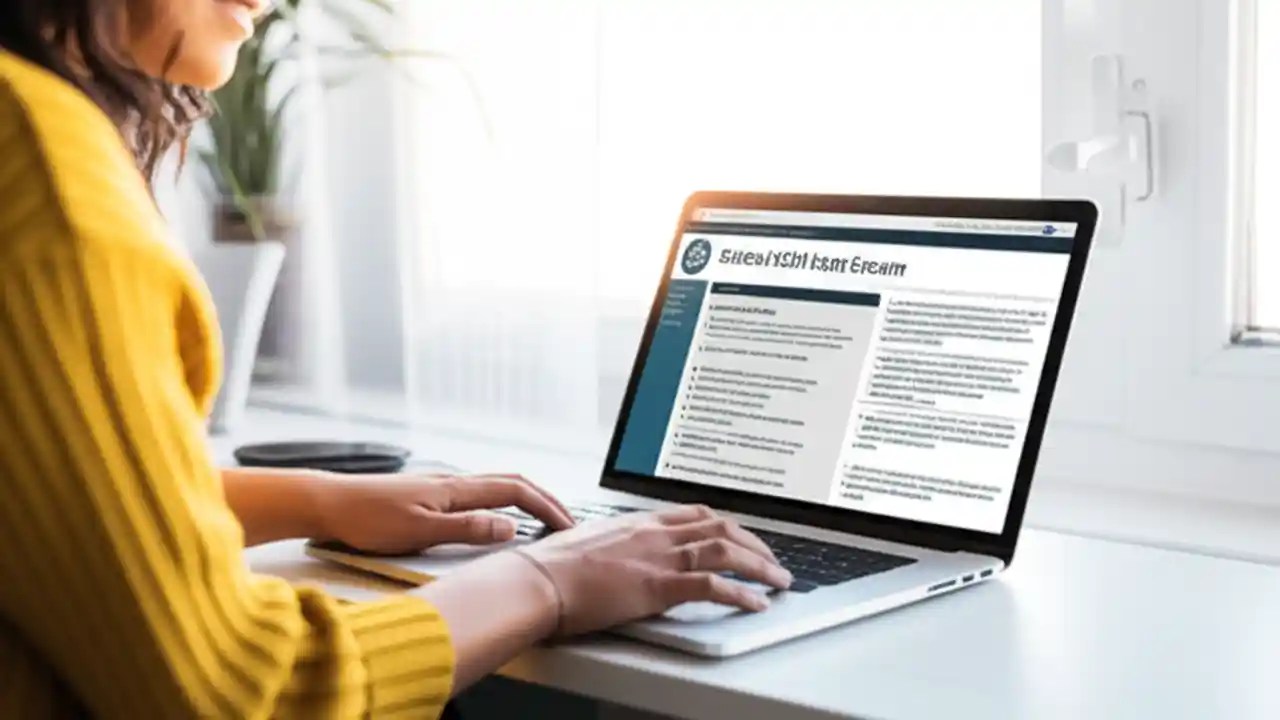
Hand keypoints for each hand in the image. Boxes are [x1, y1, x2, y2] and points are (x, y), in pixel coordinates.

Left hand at [313, 473, 574, 553]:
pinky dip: (502, 502)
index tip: (568, 527)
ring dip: (525, 500)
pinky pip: (478, 493)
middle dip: (544, 500)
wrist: (327, 503)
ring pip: (496, 486)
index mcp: (455, 489)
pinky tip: (497, 517)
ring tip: (542, 520)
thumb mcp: (420, 530)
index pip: (515, 492)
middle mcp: (452, 482)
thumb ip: (467, 529)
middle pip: (512, 483)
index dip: (546, 508)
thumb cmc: (366, 519)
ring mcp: (440, 486)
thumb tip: (510, 528)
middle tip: (567, 522)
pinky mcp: (429, 495)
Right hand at [513, 504, 791, 636]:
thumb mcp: (589, 544)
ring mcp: (658, 557)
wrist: (537, 579)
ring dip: (759, 565)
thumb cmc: (552, 567)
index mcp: (639, 521)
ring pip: (725, 549)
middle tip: (772, 561)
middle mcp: (654, 532)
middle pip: (720, 526)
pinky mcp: (657, 586)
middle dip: (754, 543)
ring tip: (778, 581)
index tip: (742, 536)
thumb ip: (613, 546)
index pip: (695, 513)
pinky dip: (741, 594)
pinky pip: (712, 585)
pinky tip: (756, 603)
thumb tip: (616, 557)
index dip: (726, 524)